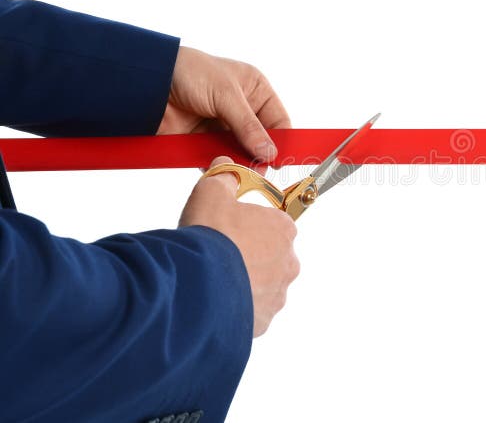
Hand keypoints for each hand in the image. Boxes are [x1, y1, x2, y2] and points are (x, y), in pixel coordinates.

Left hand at [158, 46, 289, 162]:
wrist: (146, 81)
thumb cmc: (189, 72)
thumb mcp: (226, 95)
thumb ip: (249, 126)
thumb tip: (269, 152)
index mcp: (254, 89)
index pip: (279, 120)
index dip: (282, 140)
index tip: (282, 159)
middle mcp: (242, 108)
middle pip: (261, 140)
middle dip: (260, 155)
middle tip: (260, 170)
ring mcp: (222, 125)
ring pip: (240, 151)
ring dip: (240, 162)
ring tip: (240, 172)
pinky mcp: (203, 140)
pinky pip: (218, 157)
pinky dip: (220, 165)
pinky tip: (222, 169)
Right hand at [179, 156, 299, 336]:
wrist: (197, 285)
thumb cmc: (209, 237)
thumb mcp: (211, 193)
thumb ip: (223, 177)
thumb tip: (225, 165)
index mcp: (283, 229)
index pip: (275, 223)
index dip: (250, 224)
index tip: (231, 229)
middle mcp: (288, 262)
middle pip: (271, 255)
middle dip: (249, 255)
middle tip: (220, 254)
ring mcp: (278, 293)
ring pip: (263, 284)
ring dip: (244, 281)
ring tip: (214, 279)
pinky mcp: (264, 320)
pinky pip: (252, 310)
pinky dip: (237, 306)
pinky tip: (216, 299)